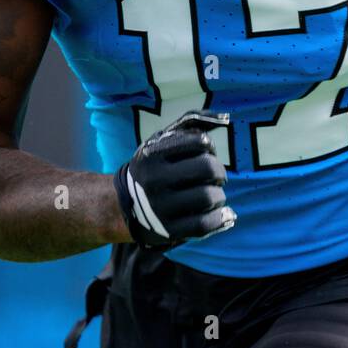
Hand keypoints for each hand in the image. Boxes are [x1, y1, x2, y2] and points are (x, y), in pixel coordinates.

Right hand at [113, 111, 236, 248]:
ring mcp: (160, 207)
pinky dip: (220, 217)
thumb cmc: (153, 168)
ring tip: (213, 194)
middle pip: (207, 169)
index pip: (199, 142)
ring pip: (208, 197)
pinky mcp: (168, 230)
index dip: (209, 146)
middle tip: (215, 177)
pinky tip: (221, 213)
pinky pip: (205, 224)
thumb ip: (190, 124)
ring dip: (219, 195)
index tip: (206, 153)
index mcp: (152, 154)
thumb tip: (225, 118)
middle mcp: (154, 180)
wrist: (122, 207)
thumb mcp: (160, 142)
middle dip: (218, 171)